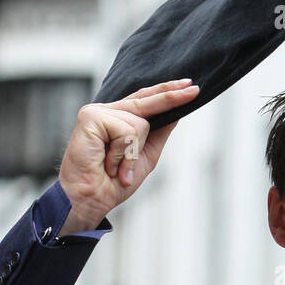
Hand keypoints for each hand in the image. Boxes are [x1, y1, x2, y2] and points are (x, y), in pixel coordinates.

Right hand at [56, 79, 199, 235]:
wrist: (91, 199)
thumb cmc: (113, 182)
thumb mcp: (144, 156)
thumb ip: (158, 134)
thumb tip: (175, 114)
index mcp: (118, 118)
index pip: (145, 100)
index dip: (166, 92)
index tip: (189, 85)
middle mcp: (107, 111)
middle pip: (145, 100)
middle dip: (171, 96)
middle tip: (194, 89)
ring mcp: (98, 111)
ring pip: (139, 123)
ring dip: (132, 153)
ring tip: (116, 168)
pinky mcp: (91, 116)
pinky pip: (126, 131)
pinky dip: (123, 154)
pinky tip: (108, 164)